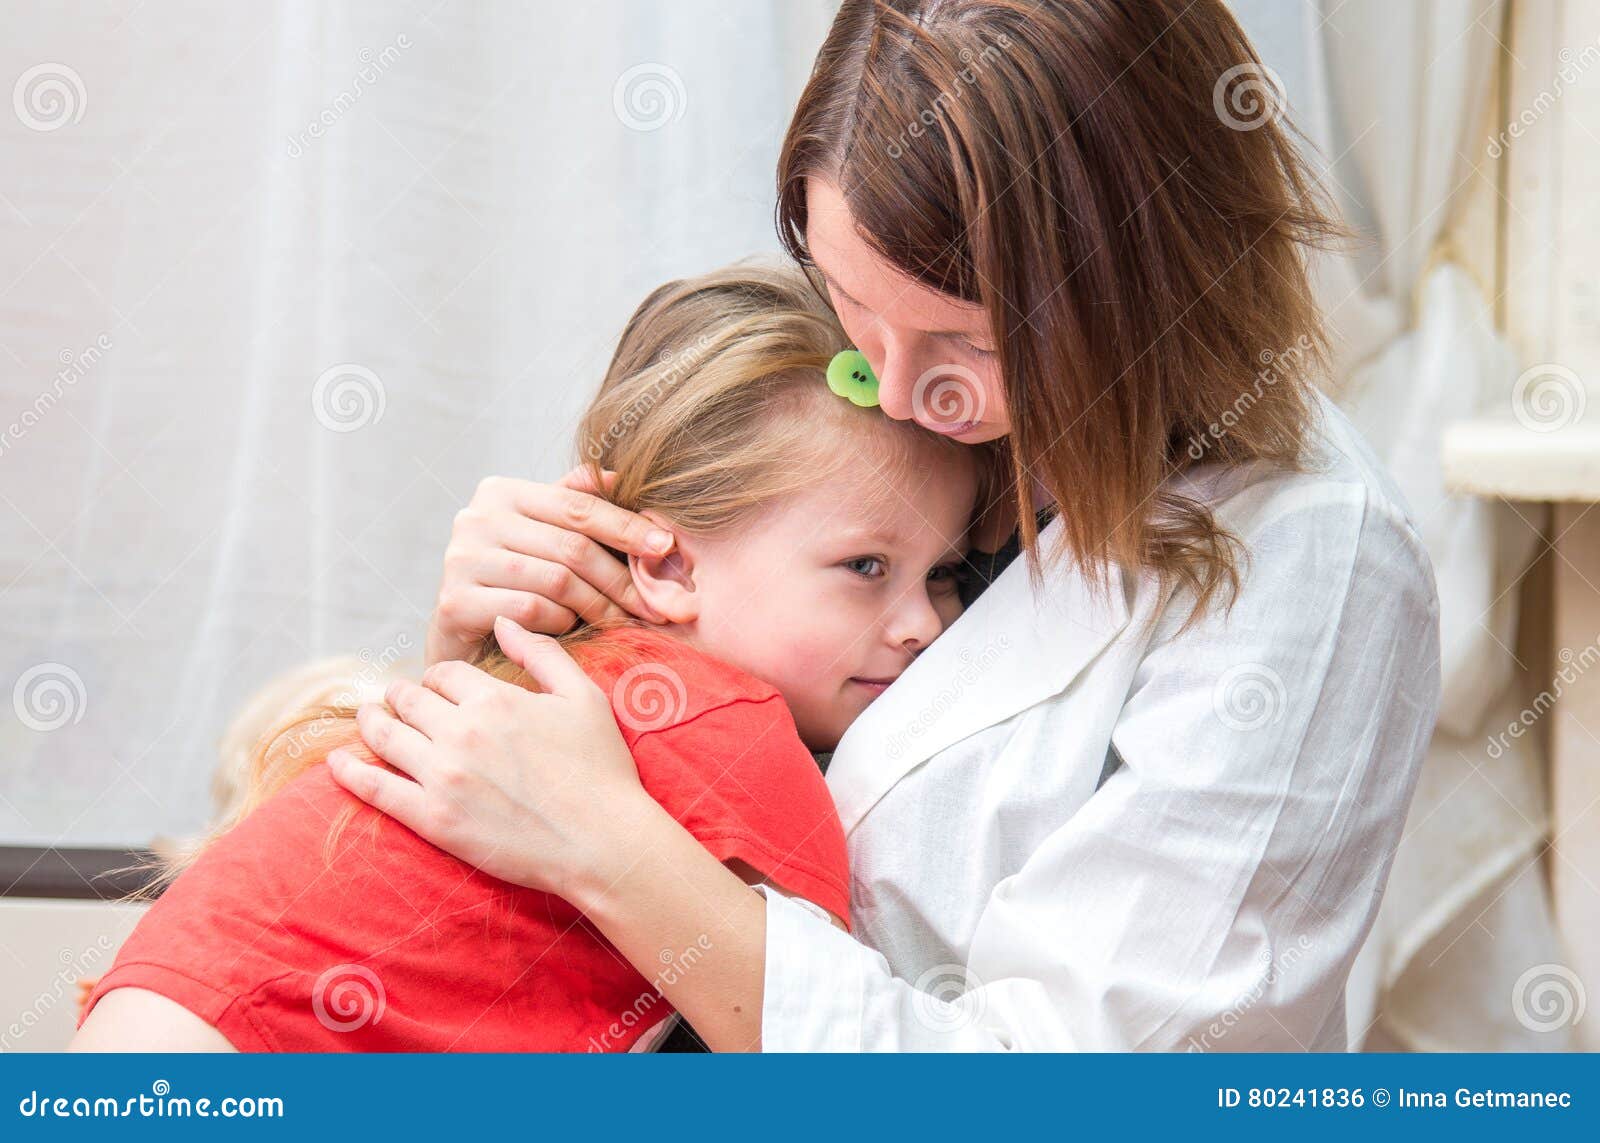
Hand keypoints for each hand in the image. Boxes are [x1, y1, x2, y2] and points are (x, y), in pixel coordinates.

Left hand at [330, 616, 656, 899]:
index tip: (439, 686)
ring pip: (385, 736)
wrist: (603, 842)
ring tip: (367, 719)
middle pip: (408, 699)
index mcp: (496, 699)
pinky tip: (336, 762)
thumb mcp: (584, 697)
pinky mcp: (434, 820)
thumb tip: (503, 623)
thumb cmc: (601, 770)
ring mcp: (443, 777)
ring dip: (371, 722)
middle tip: (396, 700)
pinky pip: (375, 788)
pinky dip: (349, 772)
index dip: (438, 677)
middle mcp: (462, 732)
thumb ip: (542, 654)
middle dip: (401, 695)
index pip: (444, 673)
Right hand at [425, 468, 675, 665]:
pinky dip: (561, 623)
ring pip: (556, 582)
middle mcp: (476, 518)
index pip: (579, 506)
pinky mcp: (456, 602)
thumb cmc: (515, 578)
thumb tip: (620, 476)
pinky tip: (570, 629)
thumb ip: (574, 501)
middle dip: (622, 580)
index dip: (627, 527)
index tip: (665, 548)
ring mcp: (462, 559)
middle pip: (571, 547)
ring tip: (621, 621)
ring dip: (598, 607)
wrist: (463, 631)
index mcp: (502, 491)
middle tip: (656, 606)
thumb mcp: (544, 532)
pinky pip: (532, 611)